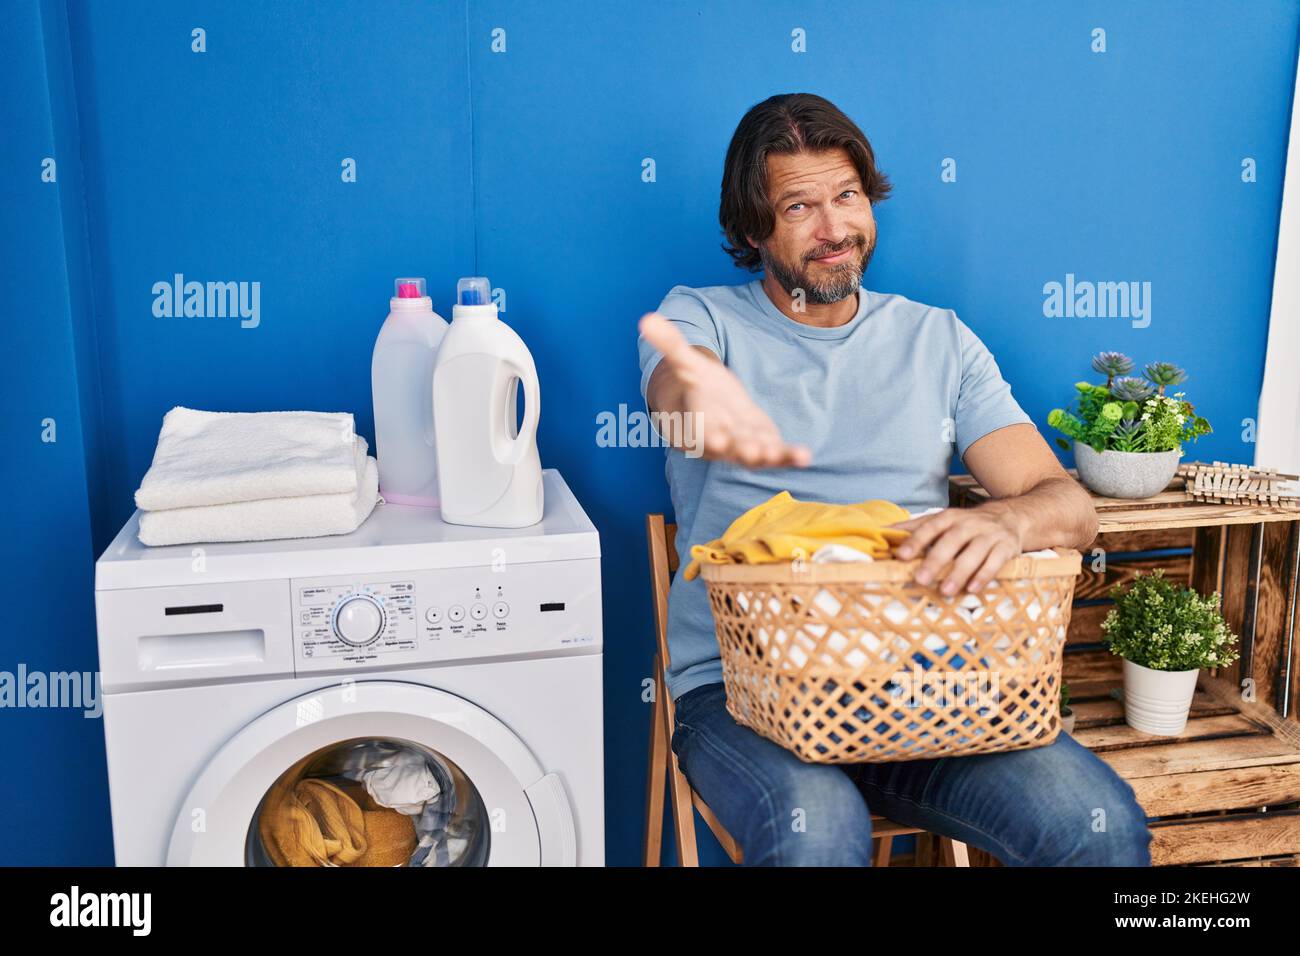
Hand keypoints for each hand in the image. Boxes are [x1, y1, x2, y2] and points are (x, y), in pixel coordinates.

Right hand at [639, 312, 810, 468]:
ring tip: (785, 455)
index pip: (698, 433)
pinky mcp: (762, 444)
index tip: (716, 441)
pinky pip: (775, 453)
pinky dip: (788, 456)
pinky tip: (803, 456)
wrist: (710, 406)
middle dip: (741, 450)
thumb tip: (646, 319)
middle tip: (753, 453)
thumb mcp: (685, 363)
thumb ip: (670, 345)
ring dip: (768, 455)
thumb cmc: (695, 386)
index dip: (706, 437)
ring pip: (753, 455)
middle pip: (729, 448)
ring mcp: (741, 445)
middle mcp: (717, 439)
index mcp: (695, 424)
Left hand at [889, 504, 1024, 594]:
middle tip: (920, 579)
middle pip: (951, 541)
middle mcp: (968, 524)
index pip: (930, 528)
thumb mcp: (942, 521)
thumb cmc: (966, 524)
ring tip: (945, 590)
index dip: (915, 541)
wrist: (1008, 517)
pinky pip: (995, 562)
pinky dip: (984, 576)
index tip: (900, 555)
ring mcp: (989, 535)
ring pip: (974, 553)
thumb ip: (914, 528)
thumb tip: (882, 533)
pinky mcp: (1006, 548)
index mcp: (949, 518)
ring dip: (959, 572)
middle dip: (935, 560)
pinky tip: (972, 589)